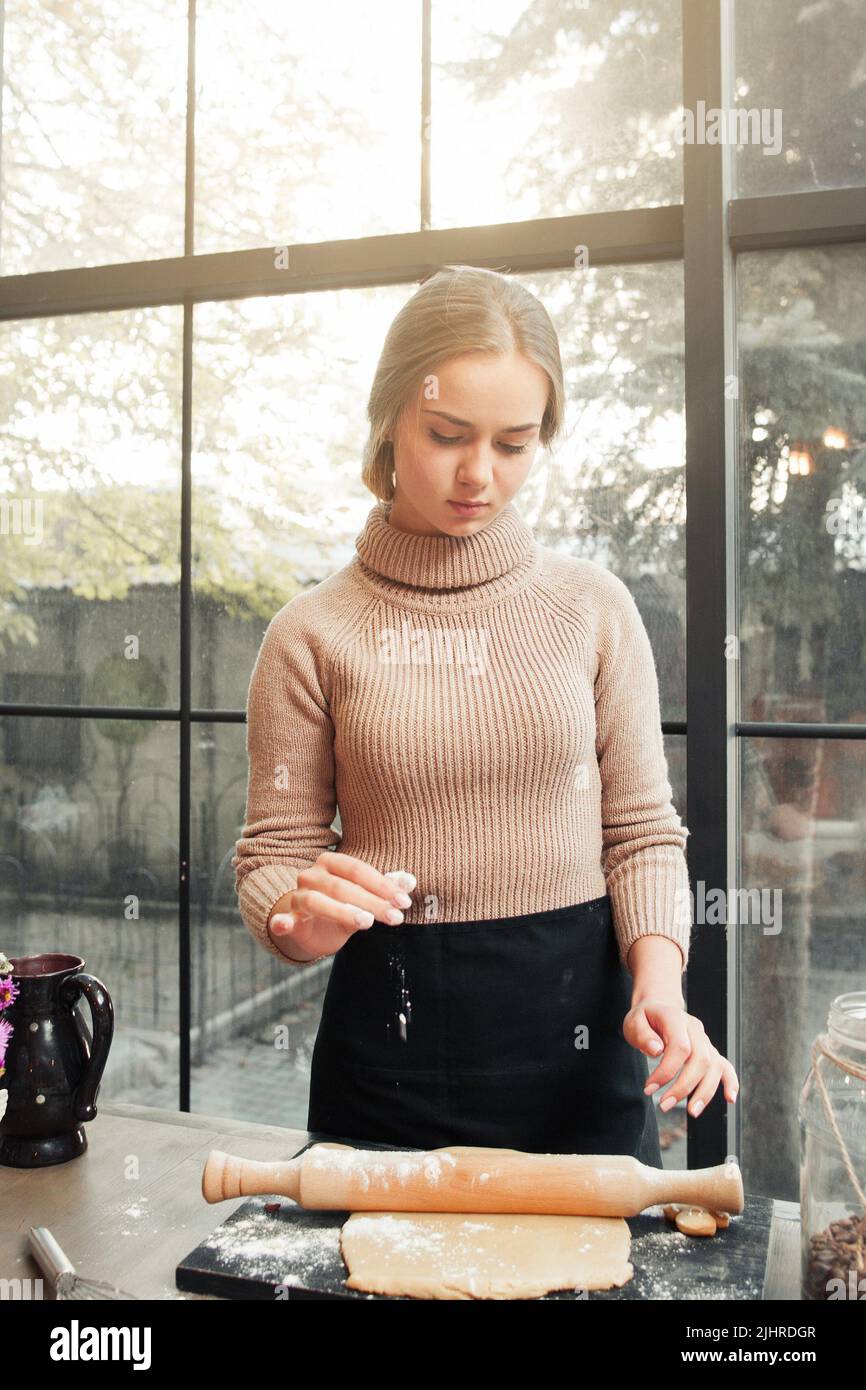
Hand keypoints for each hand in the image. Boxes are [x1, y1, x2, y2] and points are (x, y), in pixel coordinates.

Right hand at [267, 851, 415, 961]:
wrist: (312, 926)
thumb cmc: (343, 905)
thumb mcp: (365, 896)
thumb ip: (385, 888)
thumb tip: (410, 881)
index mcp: (331, 863)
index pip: (358, 870)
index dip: (382, 885)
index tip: (404, 901)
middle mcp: (311, 875)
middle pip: (342, 887)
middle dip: (372, 902)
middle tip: (395, 917)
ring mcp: (297, 897)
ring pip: (318, 902)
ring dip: (343, 912)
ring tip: (367, 923)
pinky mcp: (288, 919)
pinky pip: (281, 920)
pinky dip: (281, 922)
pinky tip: (285, 925)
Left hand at [623, 997, 738, 1118]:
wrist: (659, 1008)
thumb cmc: (645, 1019)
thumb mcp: (633, 1022)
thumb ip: (642, 1035)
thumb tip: (657, 1050)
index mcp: (676, 1018)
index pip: (680, 1047)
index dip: (667, 1071)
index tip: (649, 1088)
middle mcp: (695, 1029)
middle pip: (701, 1060)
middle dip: (684, 1087)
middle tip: (664, 1105)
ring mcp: (705, 1041)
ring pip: (715, 1066)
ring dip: (705, 1092)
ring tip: (692, 1112)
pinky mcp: (710, 1051)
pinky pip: (725, 1066)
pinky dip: (730, 1082)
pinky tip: (730, 1099)